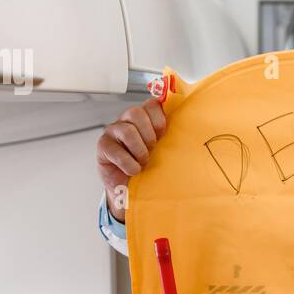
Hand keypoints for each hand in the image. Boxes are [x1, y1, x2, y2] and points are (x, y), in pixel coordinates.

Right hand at [96, 97, 167, 221]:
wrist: (131, 188)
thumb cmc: (149, 167)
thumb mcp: (163, 150)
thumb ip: (171, 135)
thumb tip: (190, 125)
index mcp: (144, 118)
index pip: (151, 104)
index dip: (159, 120)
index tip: (163, 136)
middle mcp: (127, 121)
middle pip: (136, 112)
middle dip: (148, 135)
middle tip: (152, 150)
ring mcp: (113, 132)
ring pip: (127, 130)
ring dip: (139, 149)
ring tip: (143, 162)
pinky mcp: (103, 146)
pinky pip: (115, 150)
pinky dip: (128, 162)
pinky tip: (133, 170)